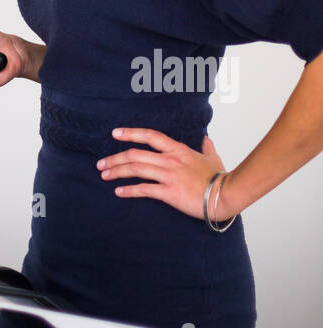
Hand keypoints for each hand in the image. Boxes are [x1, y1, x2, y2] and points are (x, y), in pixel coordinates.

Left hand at [96, 130, 239, 220]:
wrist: (226, 194)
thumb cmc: (220, 177)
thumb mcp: (213, 158)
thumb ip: (207, 147)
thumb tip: (207, 139)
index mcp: (178, 150)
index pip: (150, 136)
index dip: (130, 133)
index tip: (115, 133)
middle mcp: (170, 160)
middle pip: (135, 154)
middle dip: (115, 158)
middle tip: (101, 164)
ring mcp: (169, 175)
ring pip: (136, 170)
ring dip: (117, 172)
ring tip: (105, 175)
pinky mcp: (169, 192)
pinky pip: (144, 189)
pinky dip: (129, 190)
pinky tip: (119, 192)